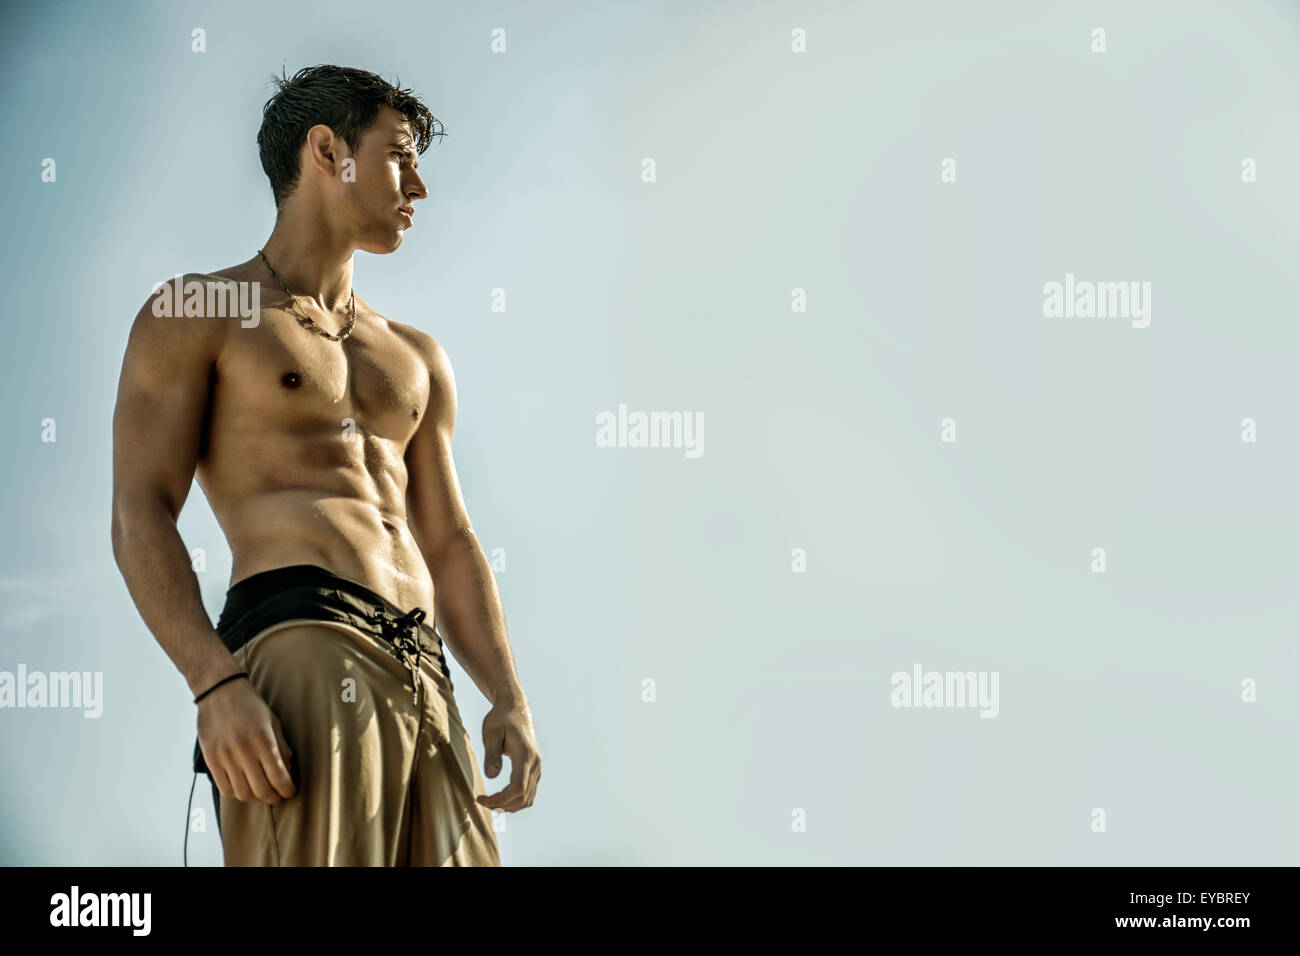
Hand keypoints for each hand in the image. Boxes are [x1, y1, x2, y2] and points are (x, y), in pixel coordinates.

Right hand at [197, 676, 296, 804]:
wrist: (220, 691)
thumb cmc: (250, 705)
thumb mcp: (273, 721)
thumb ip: (281, 746)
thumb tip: (288, 770)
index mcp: (263, 740)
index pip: (278, 777)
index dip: (287, 790)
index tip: (291, 792)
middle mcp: (244, 751)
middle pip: (261, 789)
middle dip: (273, 798)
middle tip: (278, 797)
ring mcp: (225, 756)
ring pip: (243, 792)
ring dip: (255, 799)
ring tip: (262, 794)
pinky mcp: (211, 759)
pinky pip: (225, 787)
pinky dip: (237, 793)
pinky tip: (244, 788)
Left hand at [477, 694, 539, 811]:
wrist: (516, 708)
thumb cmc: (501, 719)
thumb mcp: (491, 733)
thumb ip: (492, 755)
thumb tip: (492, 777)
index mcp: (525, 755)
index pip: (517, 788)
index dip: (500, 800)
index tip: (481, 799)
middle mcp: (535, 763)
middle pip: (523, 797)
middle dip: (502, 805)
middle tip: (482, 802)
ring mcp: (537, 766)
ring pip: (528, 798)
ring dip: (509, 806)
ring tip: (490, 802)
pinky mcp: (535, 768)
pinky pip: (529, 792)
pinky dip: (516, 800)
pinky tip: (501, 797)